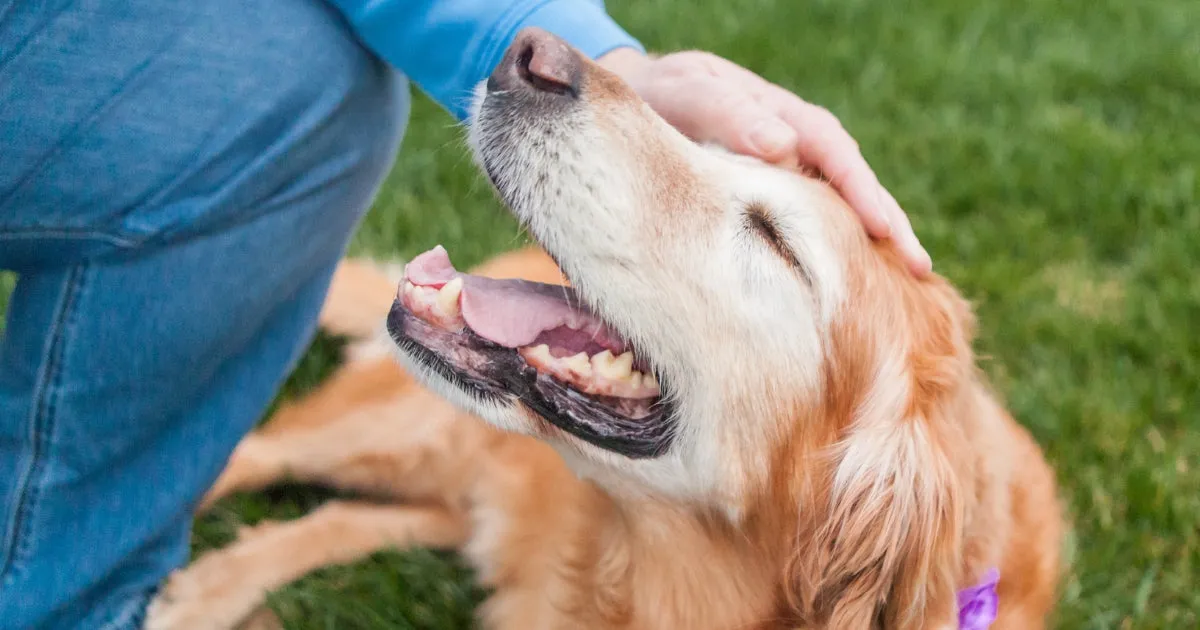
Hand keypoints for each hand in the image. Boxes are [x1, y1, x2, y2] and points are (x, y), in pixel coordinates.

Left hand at [598, 48, 930, 276]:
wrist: (642, 103)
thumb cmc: (666, 97)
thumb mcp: (691, 93)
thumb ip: (729, 114)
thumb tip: (782, 145)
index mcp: (787, 119)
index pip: (837, 157)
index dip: (863, 194)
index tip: (885, 230)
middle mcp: (799, 149)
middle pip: (853, 188)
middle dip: (888, 227)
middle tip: (920, 269)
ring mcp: (791, 178)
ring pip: (838, 212)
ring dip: (868, 247)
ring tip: (904, 288)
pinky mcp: (774, 205)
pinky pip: (811, 227)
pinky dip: (834, 253)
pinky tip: (848, 289)